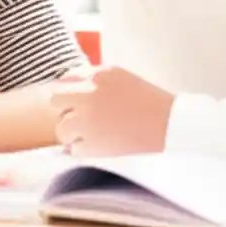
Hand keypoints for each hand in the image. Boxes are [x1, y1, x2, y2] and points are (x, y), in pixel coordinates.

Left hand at [49, 66, 174, 157]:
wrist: (169, 125)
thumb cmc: (147, 101)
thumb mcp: (119, 77)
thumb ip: (93, 78)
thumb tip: (66, 85)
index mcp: (97, 76)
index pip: (64, 81)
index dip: (70, 93)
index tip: (78, 102)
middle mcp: (88, 95)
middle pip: (56, 101)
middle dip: (66, 110)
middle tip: (82, 119)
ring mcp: (87, 120)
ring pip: (61, 128)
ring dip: (73, 133)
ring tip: (93, 135)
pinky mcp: (92, 144)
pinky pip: (74, 149)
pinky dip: (84, 150)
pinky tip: (102, 145)